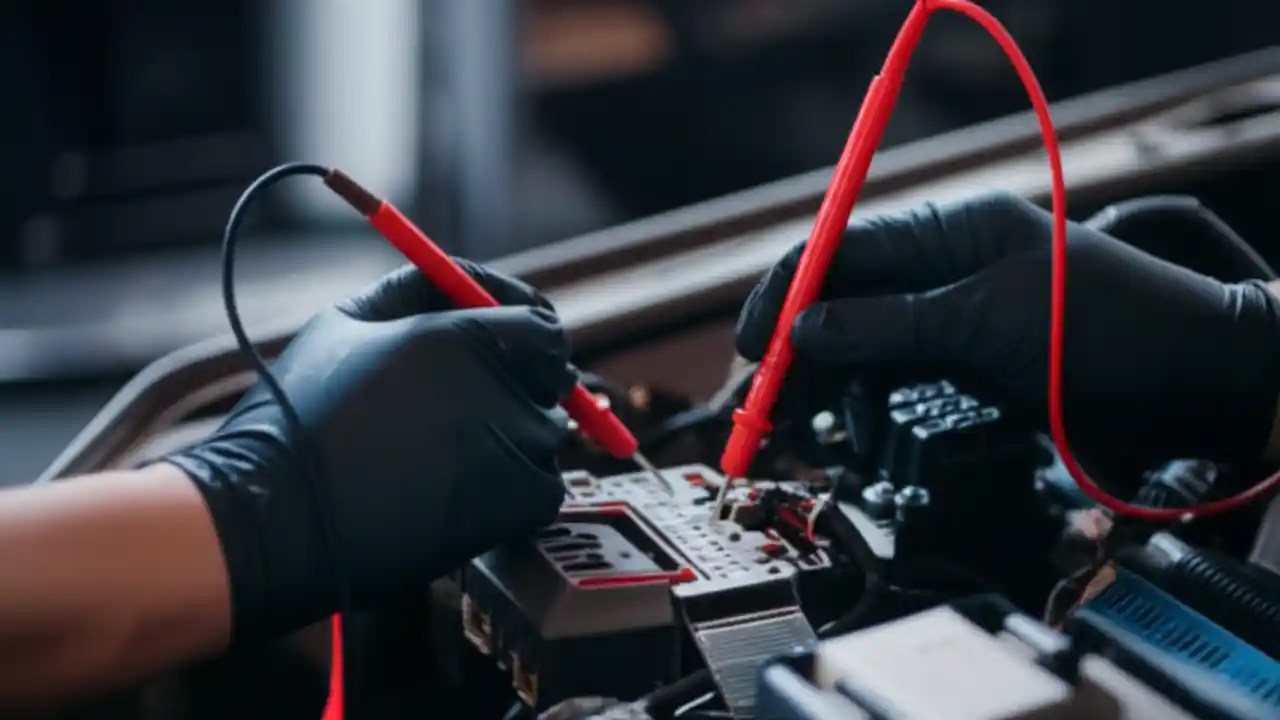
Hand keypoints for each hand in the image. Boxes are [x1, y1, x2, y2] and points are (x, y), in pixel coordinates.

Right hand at [165, 262, 574, 639]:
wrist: (278, 518)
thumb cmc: (298, 418)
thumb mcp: (344, 323)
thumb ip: (413, 292)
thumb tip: (456, 283)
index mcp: (469, 335)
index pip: (545, 327)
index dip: (532, 335)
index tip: (512, 346)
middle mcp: (506, 389)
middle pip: (553, 381)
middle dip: (525, 387)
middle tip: (477, 405)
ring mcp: (518, 449)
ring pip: (544, 437)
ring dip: (514, 440)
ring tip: (447, 456)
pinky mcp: (518, 505)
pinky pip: (543, 489)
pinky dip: (515, 491)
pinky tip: (462, 493)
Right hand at [737, 192, 1279, 473]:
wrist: (1186, 380)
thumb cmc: (1098, 326)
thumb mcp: (982, 318)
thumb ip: (884, 324)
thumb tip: (800, 332)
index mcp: (943, 232)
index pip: (837, 248)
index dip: (784, 294)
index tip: (752, 349)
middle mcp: (937, 273)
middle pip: (837, 305)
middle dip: (794, 355)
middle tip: (760, 412)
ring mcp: (949, 325)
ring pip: (858, 351)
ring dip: (824, 389)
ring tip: (795, 430)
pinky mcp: (962, 373)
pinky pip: (891, 385)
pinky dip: (863, 408)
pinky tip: (844, 433)